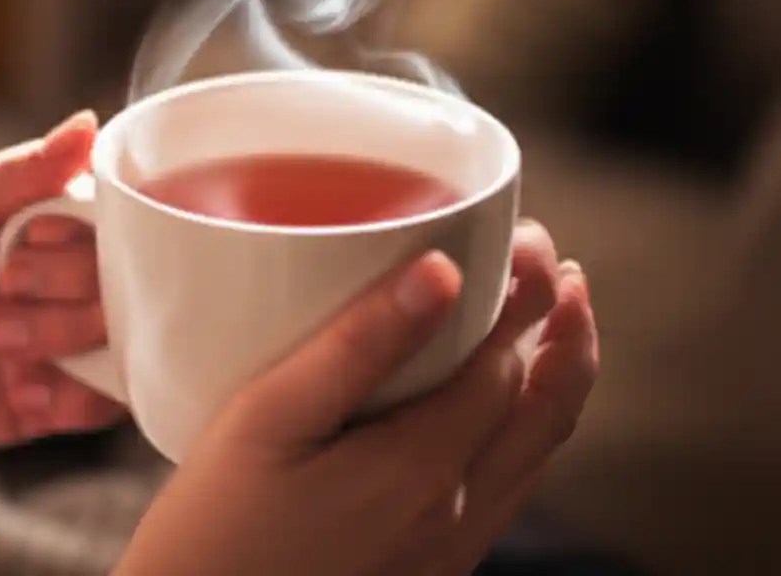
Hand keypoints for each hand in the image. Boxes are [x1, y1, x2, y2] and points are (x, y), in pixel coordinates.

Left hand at [0, 112, 123, 461]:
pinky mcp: (30, 406)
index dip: (85, 238)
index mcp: (24, 225)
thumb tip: (89, 125)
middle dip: (72, 294)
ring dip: (69, 344)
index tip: (26, 247)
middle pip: (119, 284)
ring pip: (116, 344)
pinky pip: (93, 407)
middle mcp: (43, 283)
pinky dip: (72, 400)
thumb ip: (12, 177)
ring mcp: (42, 346)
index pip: (105, 222)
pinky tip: (20, 394)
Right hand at [116, 221, 597, 575]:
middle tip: (567, 273)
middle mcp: (455, 515)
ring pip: (537, 455)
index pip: (505, 363)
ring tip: (561, 329)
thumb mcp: (267, 420)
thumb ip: (357, 347)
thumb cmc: (212, 525)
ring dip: (558, 383)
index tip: (532, 238)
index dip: (530, 294)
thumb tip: (441, 273)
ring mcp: (450, 550)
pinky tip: (501, 412)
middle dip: (567, 333)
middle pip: (546, 410)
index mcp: (419, 468)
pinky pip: (508, 492)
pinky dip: (527, 434)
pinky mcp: (434, 570)